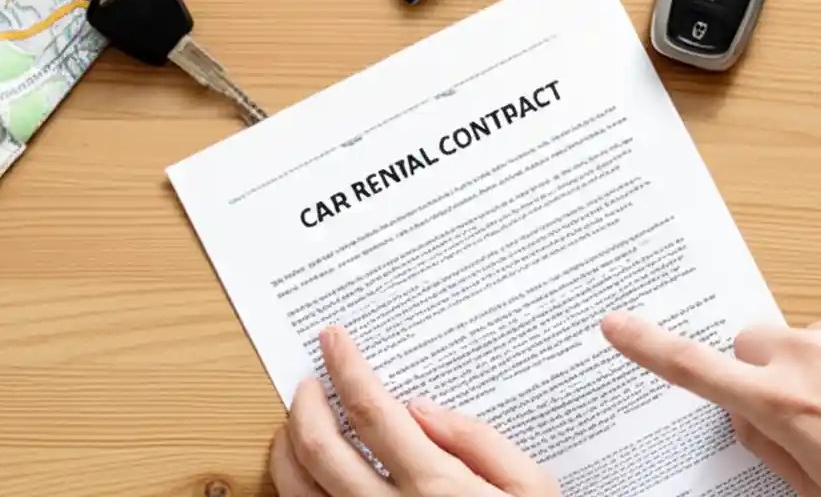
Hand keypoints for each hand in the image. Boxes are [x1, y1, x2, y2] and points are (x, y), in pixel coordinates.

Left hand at [268, 325, 560, 496]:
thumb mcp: (533, 489)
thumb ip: (479, 441)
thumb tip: (420, 409)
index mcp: (435, 487)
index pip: (372, 412)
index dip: (346, 368)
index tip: (333, 338)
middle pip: (320, 447)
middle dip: (306, 402)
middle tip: (310, 378)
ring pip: (297, 489)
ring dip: (287, 445)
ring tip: (295, 421)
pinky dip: (292, 490)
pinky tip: (301, 474)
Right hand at [602, 289, 820, 496]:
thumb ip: (773, 450)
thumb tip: (747, 416)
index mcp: (787, 408)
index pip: (696, 370)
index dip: (648, 346)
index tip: (613, 323)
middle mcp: (810, 357)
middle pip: (752, 340)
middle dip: (765, 366)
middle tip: (809, 404)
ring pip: (814, 334)